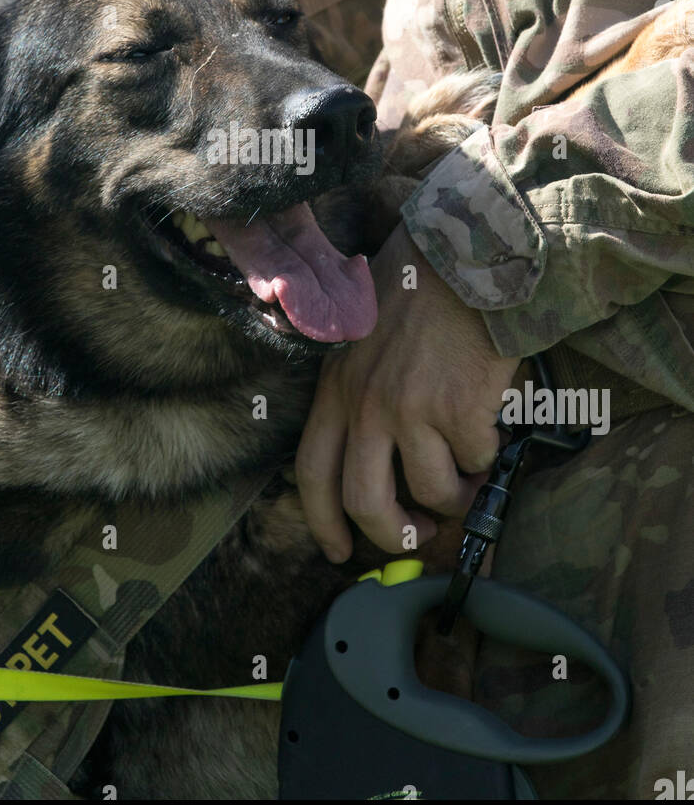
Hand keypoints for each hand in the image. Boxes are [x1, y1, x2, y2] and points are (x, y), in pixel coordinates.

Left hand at [295, 223, 519, 560]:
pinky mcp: (459, 410)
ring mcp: (411, 410)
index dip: (323, 521)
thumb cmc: (419, 287)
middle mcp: (365, 404)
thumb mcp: (363, 335)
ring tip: (468, 473)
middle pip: (366, 503)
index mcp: (335, 387)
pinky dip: (487, 457)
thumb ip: (360, 388)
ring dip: (455, 495)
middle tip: (420, 535)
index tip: (337, 551)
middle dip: (395, 534)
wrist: (468, 253)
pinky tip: (491, 429)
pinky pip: (476, 461)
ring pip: (431, 492)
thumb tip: (379, 454)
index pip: (312, 472)